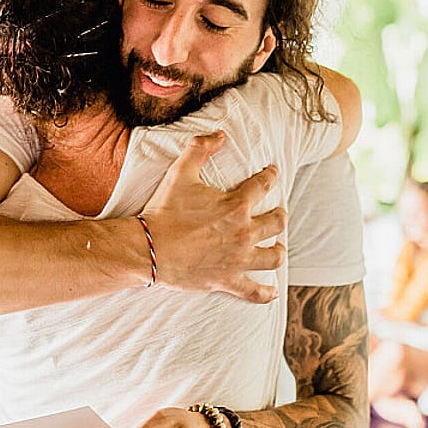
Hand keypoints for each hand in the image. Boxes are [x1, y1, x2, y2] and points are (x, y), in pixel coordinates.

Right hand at [141, 131, 285, 302]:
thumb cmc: (164, 211)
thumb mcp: (180, 173)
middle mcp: (244, 232)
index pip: (264, 185)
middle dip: (279, 214)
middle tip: (277, 212)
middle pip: (277, 222)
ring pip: (273, 256)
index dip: (270, 176)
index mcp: (236, 205)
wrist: (148, 249)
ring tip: (277, 247)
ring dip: (278, 250)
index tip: (272, 173)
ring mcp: (238, 259)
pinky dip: (265, 293)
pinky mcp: (228, 281)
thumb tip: (221, 134)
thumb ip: (200, 148)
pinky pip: (254, 291)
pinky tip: (271, 291)